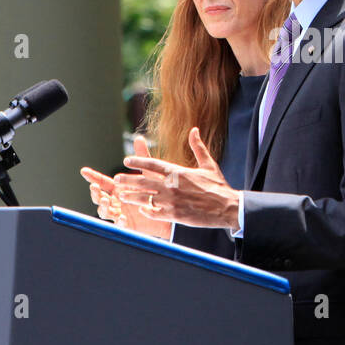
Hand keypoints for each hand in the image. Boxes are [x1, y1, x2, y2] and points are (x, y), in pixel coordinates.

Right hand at [80, 138, 170, 239]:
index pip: (102, 182)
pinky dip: (120, 222)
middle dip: (95, 193)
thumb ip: (142, 158)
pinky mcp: (128, 226)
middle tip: (95, 188)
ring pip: (105, 212)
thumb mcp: (149, 173)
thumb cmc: (155, 191)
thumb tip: (139, 138)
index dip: (93, 177)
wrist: (167, 211)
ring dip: (103, 207)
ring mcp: (120, 214)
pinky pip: (120, 225)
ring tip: (106, 202)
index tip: (84, 171)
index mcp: (118, 189)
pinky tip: (123, 218)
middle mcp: (116, 201)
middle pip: (99, 197)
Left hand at [114, 127, 240, 229]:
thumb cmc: (218, 186)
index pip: (153, 164)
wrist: (228, 207)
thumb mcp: (209, 165)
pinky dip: (146, 211)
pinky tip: (141, 210)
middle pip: (144, 181)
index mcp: (179, 172)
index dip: (138, 161)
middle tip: (116, 179)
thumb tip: (194, 130)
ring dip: (132, 196)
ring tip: (121, 195)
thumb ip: (198, 147)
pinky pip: (155, 213)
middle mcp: (173, 185)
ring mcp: (173, 201)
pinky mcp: (175, 215)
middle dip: (128, 180)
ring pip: (145, 198)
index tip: (127, 160)